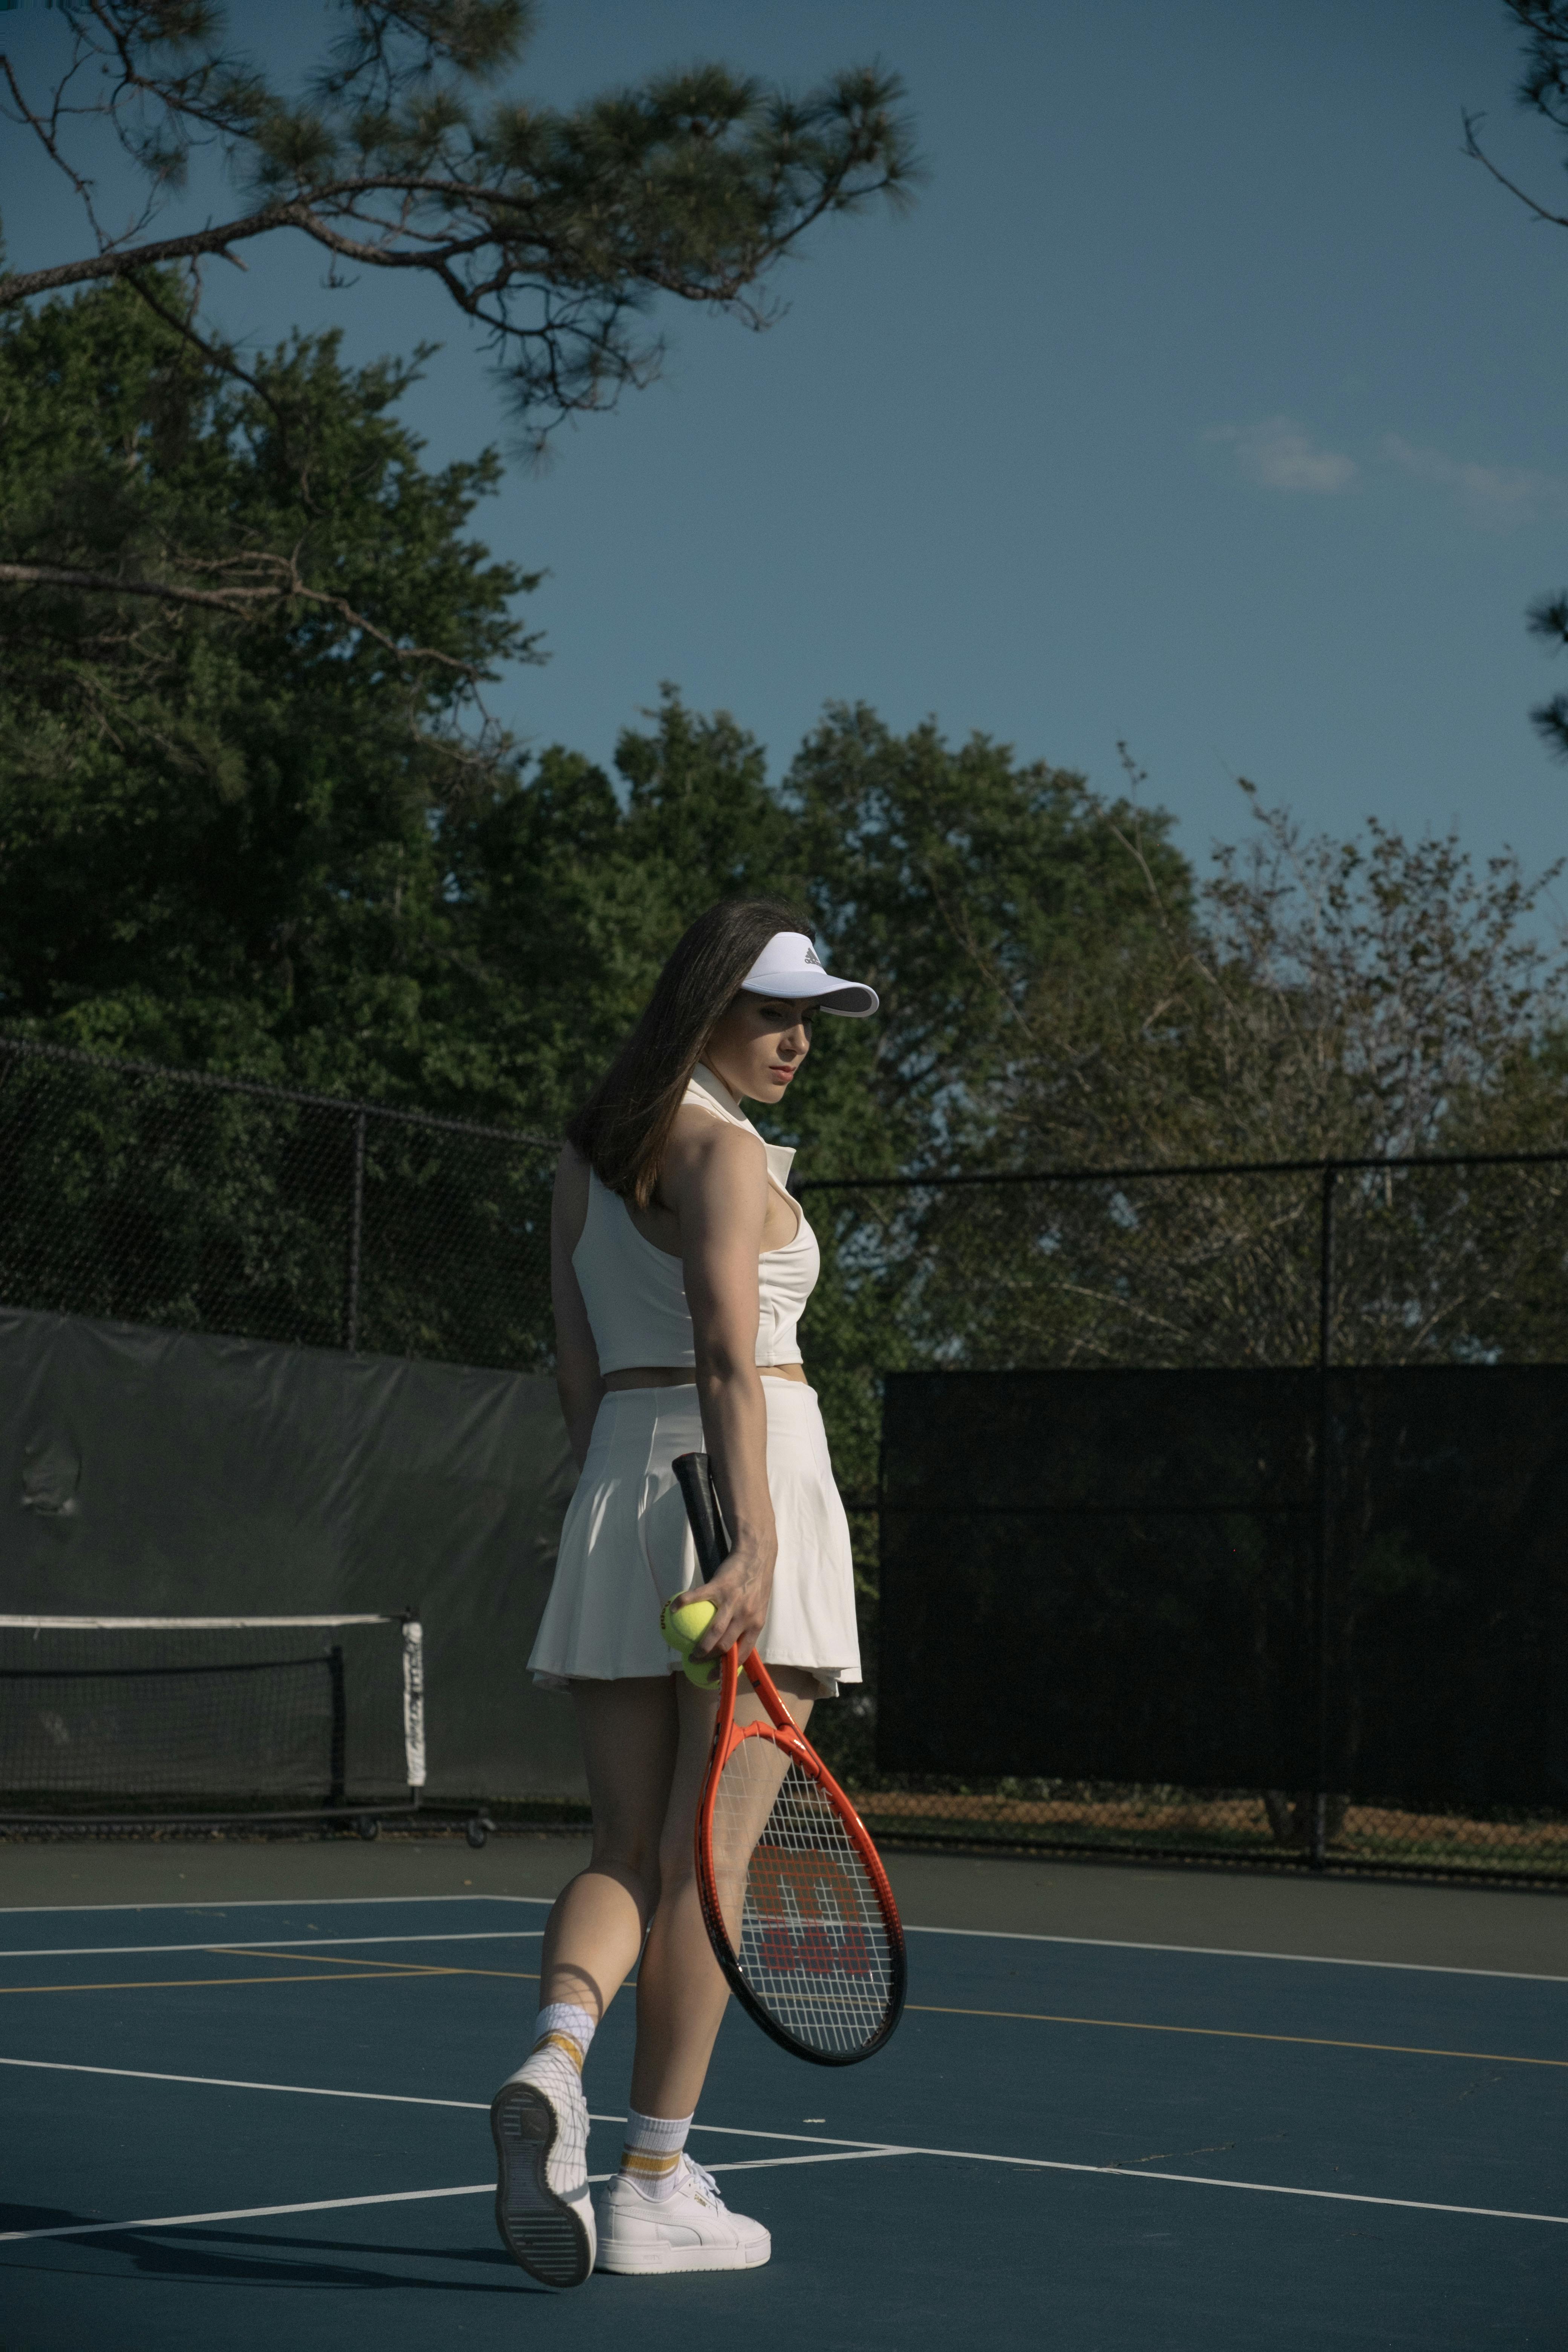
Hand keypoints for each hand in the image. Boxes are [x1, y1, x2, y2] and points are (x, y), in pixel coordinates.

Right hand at [685, 1544, 773, 1665]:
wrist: (757, 1555)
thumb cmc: (756, 1583)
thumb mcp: (759, 1607)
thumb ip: (747, 1624)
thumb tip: (733, 1642)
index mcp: (756, 1624)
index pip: (743, 1653)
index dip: (729, 1668)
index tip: (715, 1676)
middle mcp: (745, 1616)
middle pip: (725, 1647)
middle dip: (708, 1660)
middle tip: (695, 1661)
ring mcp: (732, 1602)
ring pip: (713, 1632)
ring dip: (699, 1646)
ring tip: (688, 1651)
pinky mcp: (719, 1586)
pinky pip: (697, 1598)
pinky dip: (683, 1604)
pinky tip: (673, 1609)